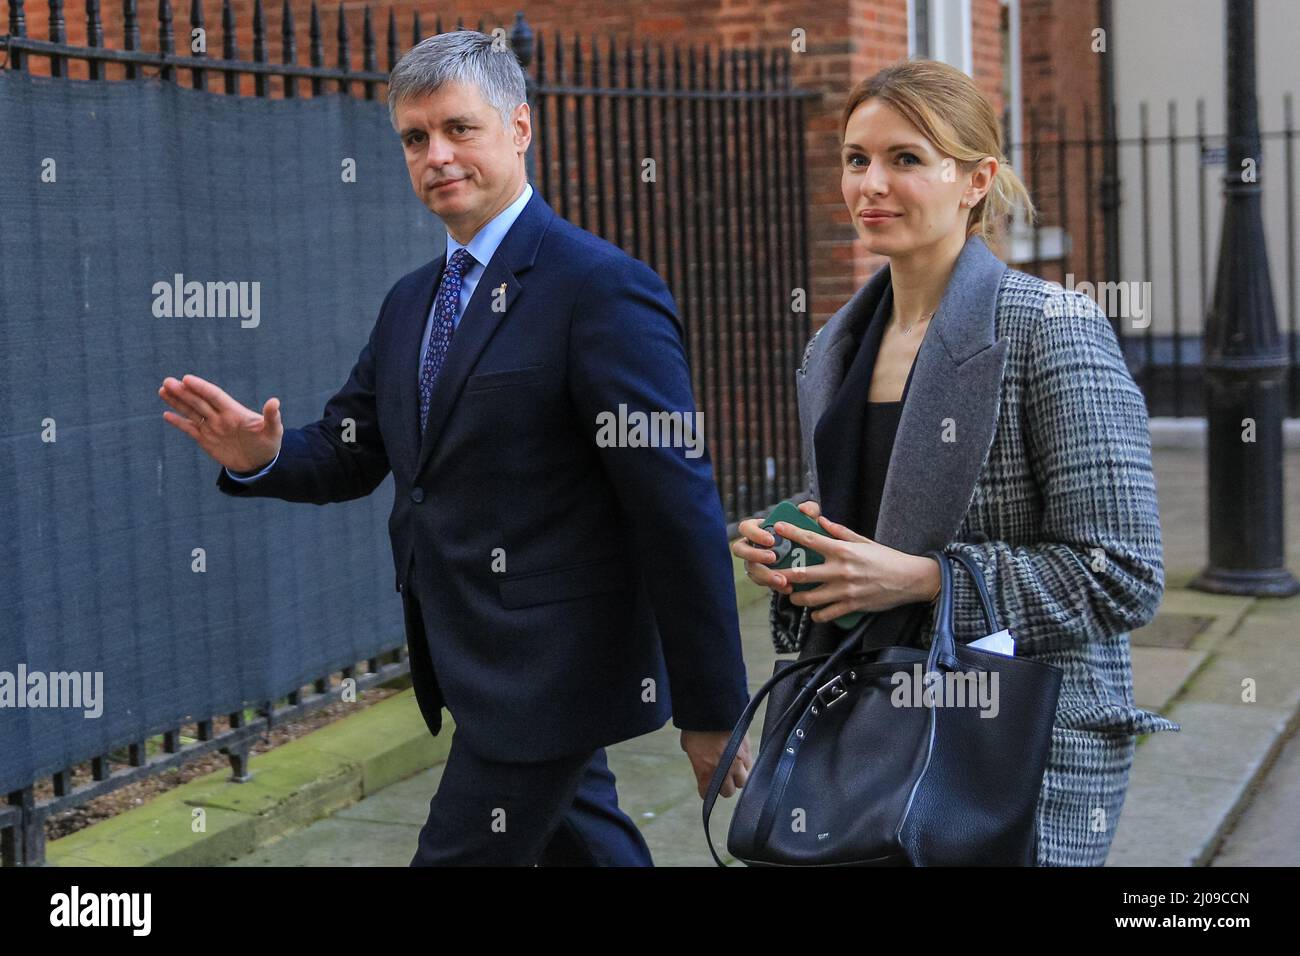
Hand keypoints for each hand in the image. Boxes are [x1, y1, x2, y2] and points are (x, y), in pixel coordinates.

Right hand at [159, 374, 282, 473]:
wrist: (260, 463)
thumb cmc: (268, 444)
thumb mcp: (273, 431)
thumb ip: (271, 417)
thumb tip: (275, 401)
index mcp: (234, 411)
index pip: (215, 396)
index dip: (201, 387)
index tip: (186, 379)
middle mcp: (220, 417)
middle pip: (199, 401)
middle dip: (183, 392)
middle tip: (167, 382)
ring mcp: (212, 427)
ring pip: (191, 412)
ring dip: (177, 402)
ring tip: (163, 390)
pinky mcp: (206, 440)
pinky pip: (190, 429)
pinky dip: (179, 423)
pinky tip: (166, 415)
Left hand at [681, 730, 751, 799]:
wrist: (712, 710)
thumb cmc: (696, 728)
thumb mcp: (689, 747)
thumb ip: (698, 760)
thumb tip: (703, 761)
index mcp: (706, 773)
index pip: (708, 794)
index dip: (706, 789)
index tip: (706, 784)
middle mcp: (724, 772)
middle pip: (729, 791)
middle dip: (725, 785)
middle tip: (722, 776)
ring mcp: (738, 763)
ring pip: (743, 781)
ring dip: (738, 776)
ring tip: (733, 767)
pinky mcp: (748, 751)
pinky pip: (750, 765)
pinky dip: (745, 765)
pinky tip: (740, 757)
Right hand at [731, 500, 822, 593]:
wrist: (811, 554)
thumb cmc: (804, 531)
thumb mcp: (810, 519)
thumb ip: (810, 510)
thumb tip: (803, 509)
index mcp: (757, 528)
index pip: (745, 528)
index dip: (754, 534)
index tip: (771, 540)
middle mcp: (751, 545)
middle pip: (740, 550)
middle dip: (754, 555)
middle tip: (773, 558)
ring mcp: (754, 562)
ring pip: (751, 570)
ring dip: (765, 575)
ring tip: (782, 580)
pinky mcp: (762, 577)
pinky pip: (762, 583)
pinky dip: (775, 586)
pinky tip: (789, 587)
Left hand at [773, 513, 940, 622]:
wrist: (909, 579)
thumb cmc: (886, 558)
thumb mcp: (863, 541)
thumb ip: (839, 532)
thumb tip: (821, 520)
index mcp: (843, 551)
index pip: (811, 540)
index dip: (792, 533)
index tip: (778, 528)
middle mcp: (841, 570)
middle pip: (802, 574)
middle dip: (783, 576)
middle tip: (773, 576)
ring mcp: (845, 590)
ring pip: (810, 598)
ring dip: (797, 598)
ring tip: (793, 596)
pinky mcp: (852, 606)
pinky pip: (827, 614)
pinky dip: (817, 615)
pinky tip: (814, 612)